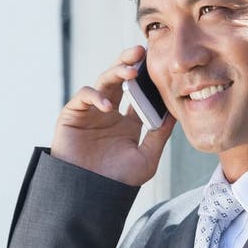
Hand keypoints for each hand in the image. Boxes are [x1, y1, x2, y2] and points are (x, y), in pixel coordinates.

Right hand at [51, 45, 175, 185]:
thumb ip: (159, 135)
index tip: (159, 67)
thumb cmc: (118, 182)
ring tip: (130, 71)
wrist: (90, 196)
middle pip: (121, 80)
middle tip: (141, 52)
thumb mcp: (146, 158)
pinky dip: (96, 96)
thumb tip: (175, 112)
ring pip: (104, 81)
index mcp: (127, 122)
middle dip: (130, 63)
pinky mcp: (73, 114)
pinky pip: (84, 96)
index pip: (139, 93)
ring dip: (116, 72)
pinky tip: (109, 107)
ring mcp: (91, 112)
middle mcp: (109, 113)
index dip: (147, 79)